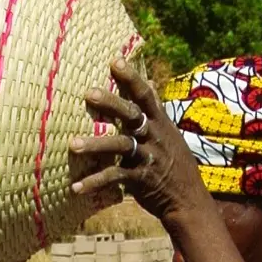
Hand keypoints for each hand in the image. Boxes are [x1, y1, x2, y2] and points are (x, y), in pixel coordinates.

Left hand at [69, 58, 212, 226]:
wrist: (188, 199)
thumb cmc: (172, 163)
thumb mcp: (169, 134)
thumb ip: (154, 112)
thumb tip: (149, 81)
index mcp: (160, 123)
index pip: (146, 95)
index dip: (132, 78)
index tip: (115, 61)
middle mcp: (155, 136)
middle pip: (132, 114)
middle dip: (112, 103)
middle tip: (89, 93)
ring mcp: (148, 157)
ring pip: (120, 145)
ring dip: (96, 144)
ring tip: (72, 144)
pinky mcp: (141, 179)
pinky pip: (115, 177)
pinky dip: (95, 182)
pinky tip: (76, 187)